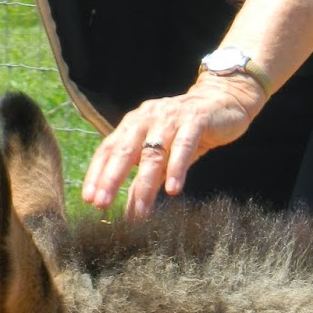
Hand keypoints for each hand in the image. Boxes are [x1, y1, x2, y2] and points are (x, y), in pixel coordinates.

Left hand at [81, 73, 265, 218]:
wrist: (223, 100)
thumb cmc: (187, 131)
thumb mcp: (162, 154)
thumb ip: (144, 178)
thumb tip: (130, 212)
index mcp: (134, 124)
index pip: (108, 149)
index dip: (97, 174)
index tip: (90, 200)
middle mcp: (148, 118)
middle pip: (125, 150)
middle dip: (112, 179)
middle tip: (102, 204)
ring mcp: (171, 118)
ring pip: (153, 153)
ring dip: (145, 184)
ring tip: (141, 211)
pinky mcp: (196, 121)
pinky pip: (184, 147)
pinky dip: (177, 168)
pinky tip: (173, 190)